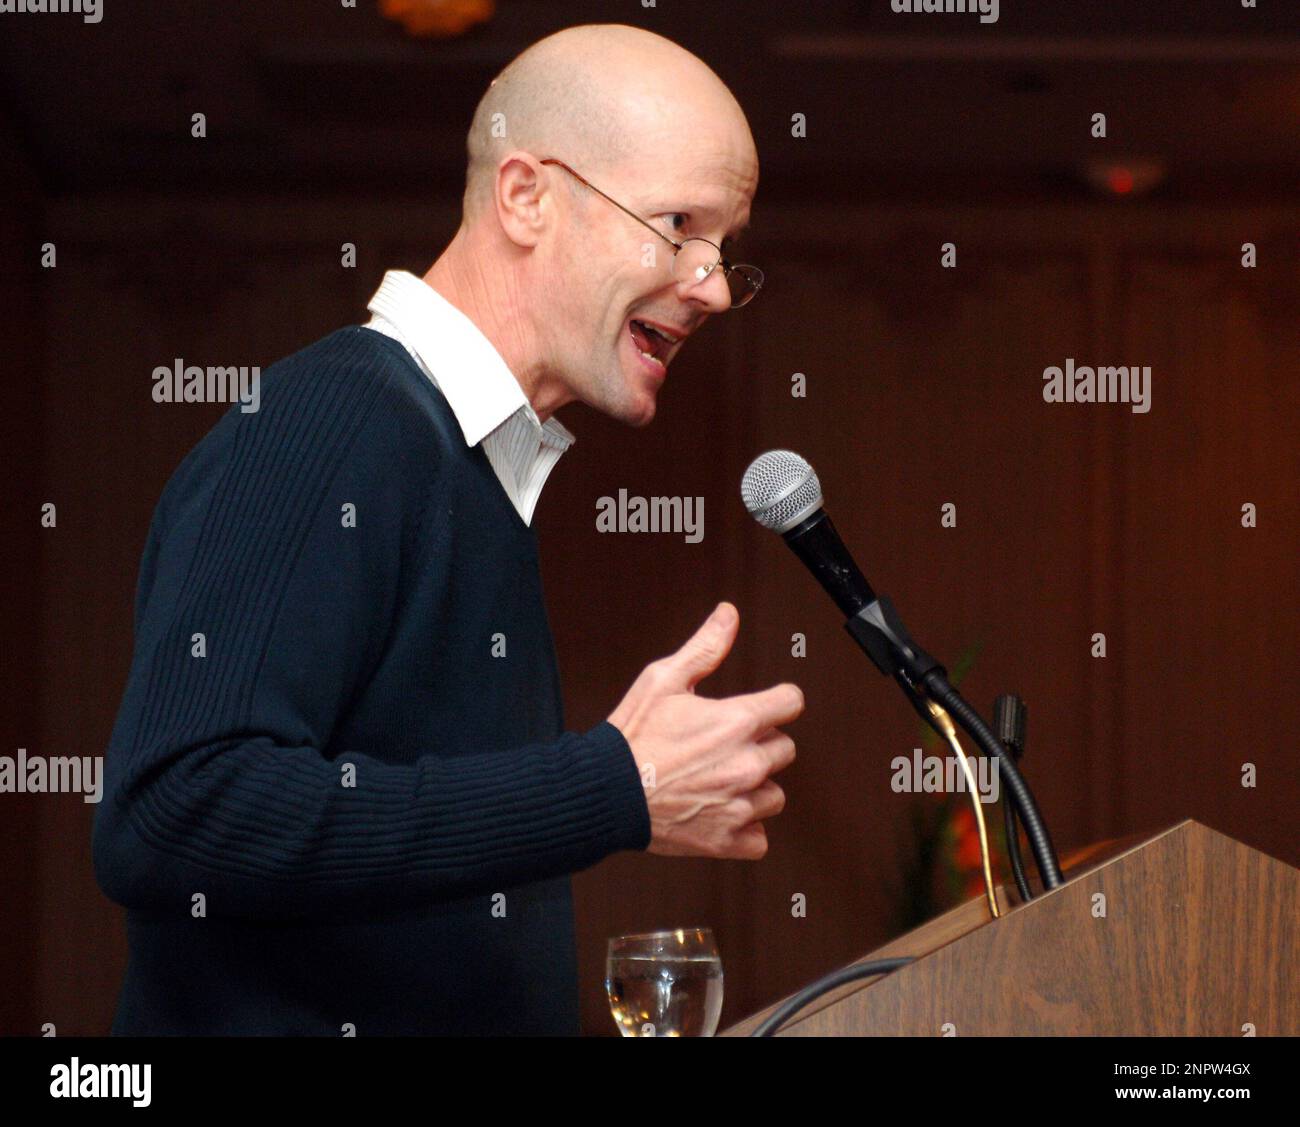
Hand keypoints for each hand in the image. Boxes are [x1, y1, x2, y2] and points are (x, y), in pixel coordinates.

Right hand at [607, 601, 802, 859]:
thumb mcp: (663, 679)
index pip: (791, 703)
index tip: (765, 706)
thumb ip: (705, 647)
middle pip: (785, 749)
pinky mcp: (727, 840)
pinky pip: (759, 838)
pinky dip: (744, 829)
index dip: (777, 701)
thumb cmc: (632, 737)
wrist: (604, 792)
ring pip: (774, 795)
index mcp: (738, 722)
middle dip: (760, 744)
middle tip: (723, 745)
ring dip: (754, 788)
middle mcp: (747, 764)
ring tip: (718, 780)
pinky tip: (719, 811)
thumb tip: (729, 614)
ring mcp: (739, 805)